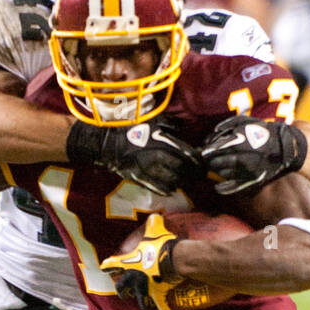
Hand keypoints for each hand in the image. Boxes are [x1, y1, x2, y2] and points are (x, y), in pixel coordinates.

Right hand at [67, 118, 198, 193]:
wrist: (106, 142)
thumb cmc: (129, 128)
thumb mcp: (151, 120)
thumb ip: (168, 126)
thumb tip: (181, 131)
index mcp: (161, 141)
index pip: (186, 153)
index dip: (197, 160)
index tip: (203, 163)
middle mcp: (157, 157)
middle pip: (182, 169)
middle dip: (193, 173)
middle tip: (199, 174)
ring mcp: (148, 170)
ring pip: (173, 180)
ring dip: (182, 181)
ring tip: (187, 181)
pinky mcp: (140, 179)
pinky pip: (158, 188)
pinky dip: (168, 189)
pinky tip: (172, 188)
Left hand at [100, 213, 180, 309]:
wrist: (174, 258)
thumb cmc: (161, 243)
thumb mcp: (155, 229)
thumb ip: (152, 223)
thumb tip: (154, 215)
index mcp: (129, 261)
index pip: (113, 264)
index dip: (108, 265)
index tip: (103, 267)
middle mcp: (133, 276)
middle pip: (121, 286)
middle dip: (121, 290)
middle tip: (121, 292)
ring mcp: (144, 287)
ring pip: (139, 298)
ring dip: (140, 301)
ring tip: (141, 304)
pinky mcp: (157, 293)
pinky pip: (159, 303)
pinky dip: (162, 306)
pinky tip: (164, 309)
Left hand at [201, 114, 307, 194]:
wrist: (287, 147)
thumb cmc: (264, 132)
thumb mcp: (248, 122)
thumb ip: (230, 124)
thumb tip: (214, 132)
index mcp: (242, 141)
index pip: (219, 147)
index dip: (209, 151)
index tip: (204, 152)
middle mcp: (244, 155)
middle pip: (219, 161)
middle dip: (210, 162)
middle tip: (207, 161)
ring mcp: (249, 169)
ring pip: (224, 173)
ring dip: (217, 171)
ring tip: (215, 168)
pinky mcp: (254, 179)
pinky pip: (235, 186)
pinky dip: (224, 188)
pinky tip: (217, 187)